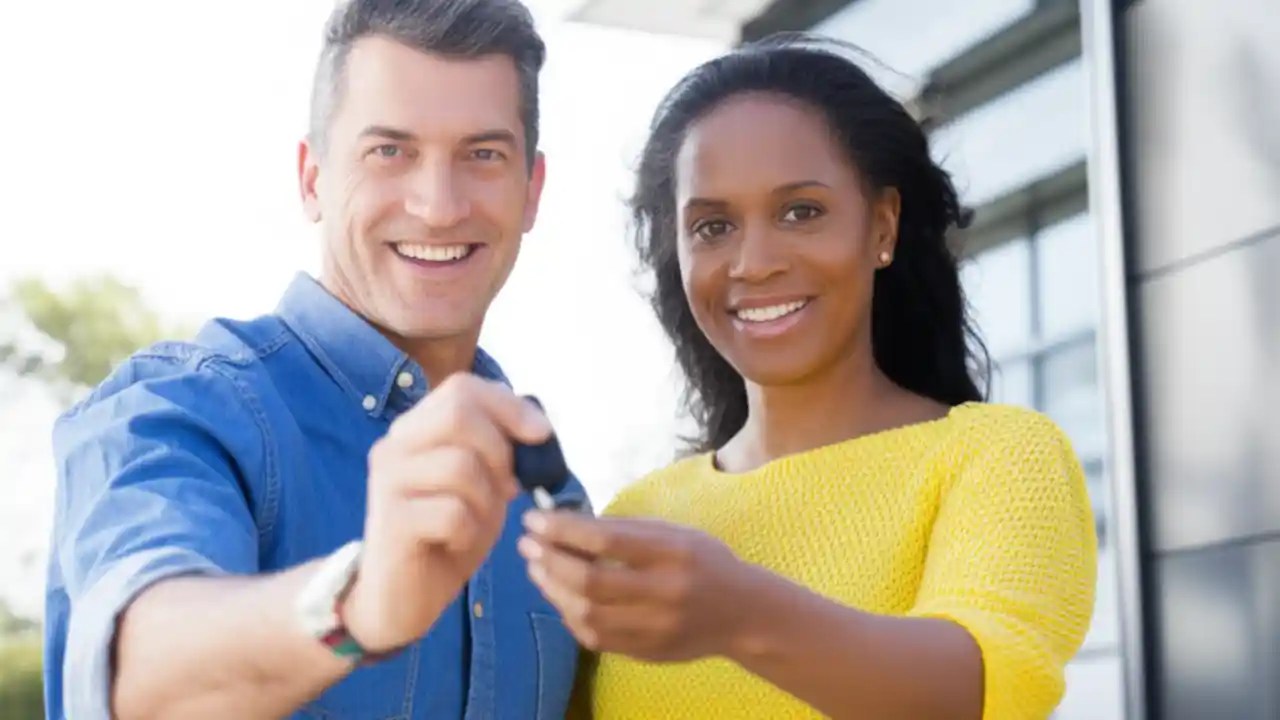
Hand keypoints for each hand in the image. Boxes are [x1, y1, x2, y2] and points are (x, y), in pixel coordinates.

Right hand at [343, 373, 550, 652]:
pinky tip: (457, 543)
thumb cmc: (447, 536)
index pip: (462, 388)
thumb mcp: (483, 486)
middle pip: (458, 413)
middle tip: (508, 487)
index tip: (541, 435)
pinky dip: (470, 532)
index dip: (508, 405)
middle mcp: (394, 446)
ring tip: (476, 522)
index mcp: (416, 430)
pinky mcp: (391, 521)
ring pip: (460, 465)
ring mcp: (388, 482)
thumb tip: (536, 430)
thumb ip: (501, 452)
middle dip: (500, 450)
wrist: (399, 598)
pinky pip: (453, 513)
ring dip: (487, 500)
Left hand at [517, 511, 753, 661]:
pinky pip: (594, 637)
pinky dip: (569, 615)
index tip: (535, 518)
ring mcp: (654, 627)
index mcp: (673, 553)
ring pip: (586, 614)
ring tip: (537, 568)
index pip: (606, 539)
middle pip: (590, 581)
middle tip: (527, 544)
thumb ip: (626, 530)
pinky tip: (560, 596)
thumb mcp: (675, 533)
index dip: (562, 529)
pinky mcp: (646, 651)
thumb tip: (568, 523)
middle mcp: (664, 592)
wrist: (742, 613)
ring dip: (552, 589)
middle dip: (550, 560)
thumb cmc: (704, 561)